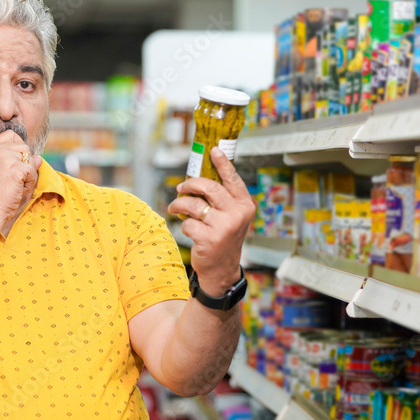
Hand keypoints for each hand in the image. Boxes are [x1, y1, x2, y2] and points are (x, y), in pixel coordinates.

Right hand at [0, 129, 42, 223]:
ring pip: (30, 158)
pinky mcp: (15, 168)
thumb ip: (17, 161)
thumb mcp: (2, 174)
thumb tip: (38, 158)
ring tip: (15, 186)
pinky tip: (17, 190)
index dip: (18, 148)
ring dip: (27, 174)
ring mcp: (4, 158)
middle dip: (24, 164)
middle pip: (24, 147)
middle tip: (13, 181)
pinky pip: (32, 171)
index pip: (11, 135)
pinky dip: (29, 183)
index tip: (14, 164)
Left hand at [167, 147, 254, 294]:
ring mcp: (224, 226)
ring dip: (179, 205)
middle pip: (209, 187)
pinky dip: (184, 225)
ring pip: (193, 204)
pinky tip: (189, 231)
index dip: (222, 163)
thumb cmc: (222, 237)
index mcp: (244, 205)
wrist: (221, 269)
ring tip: (175, 208)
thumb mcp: (229, 217)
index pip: (232, 179)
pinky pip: (187, 223)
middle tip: (180, 188)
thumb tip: (198, 176)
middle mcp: (237, 214)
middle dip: (190, 184)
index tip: (213, 150)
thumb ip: (220, 199)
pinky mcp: (209, 238)